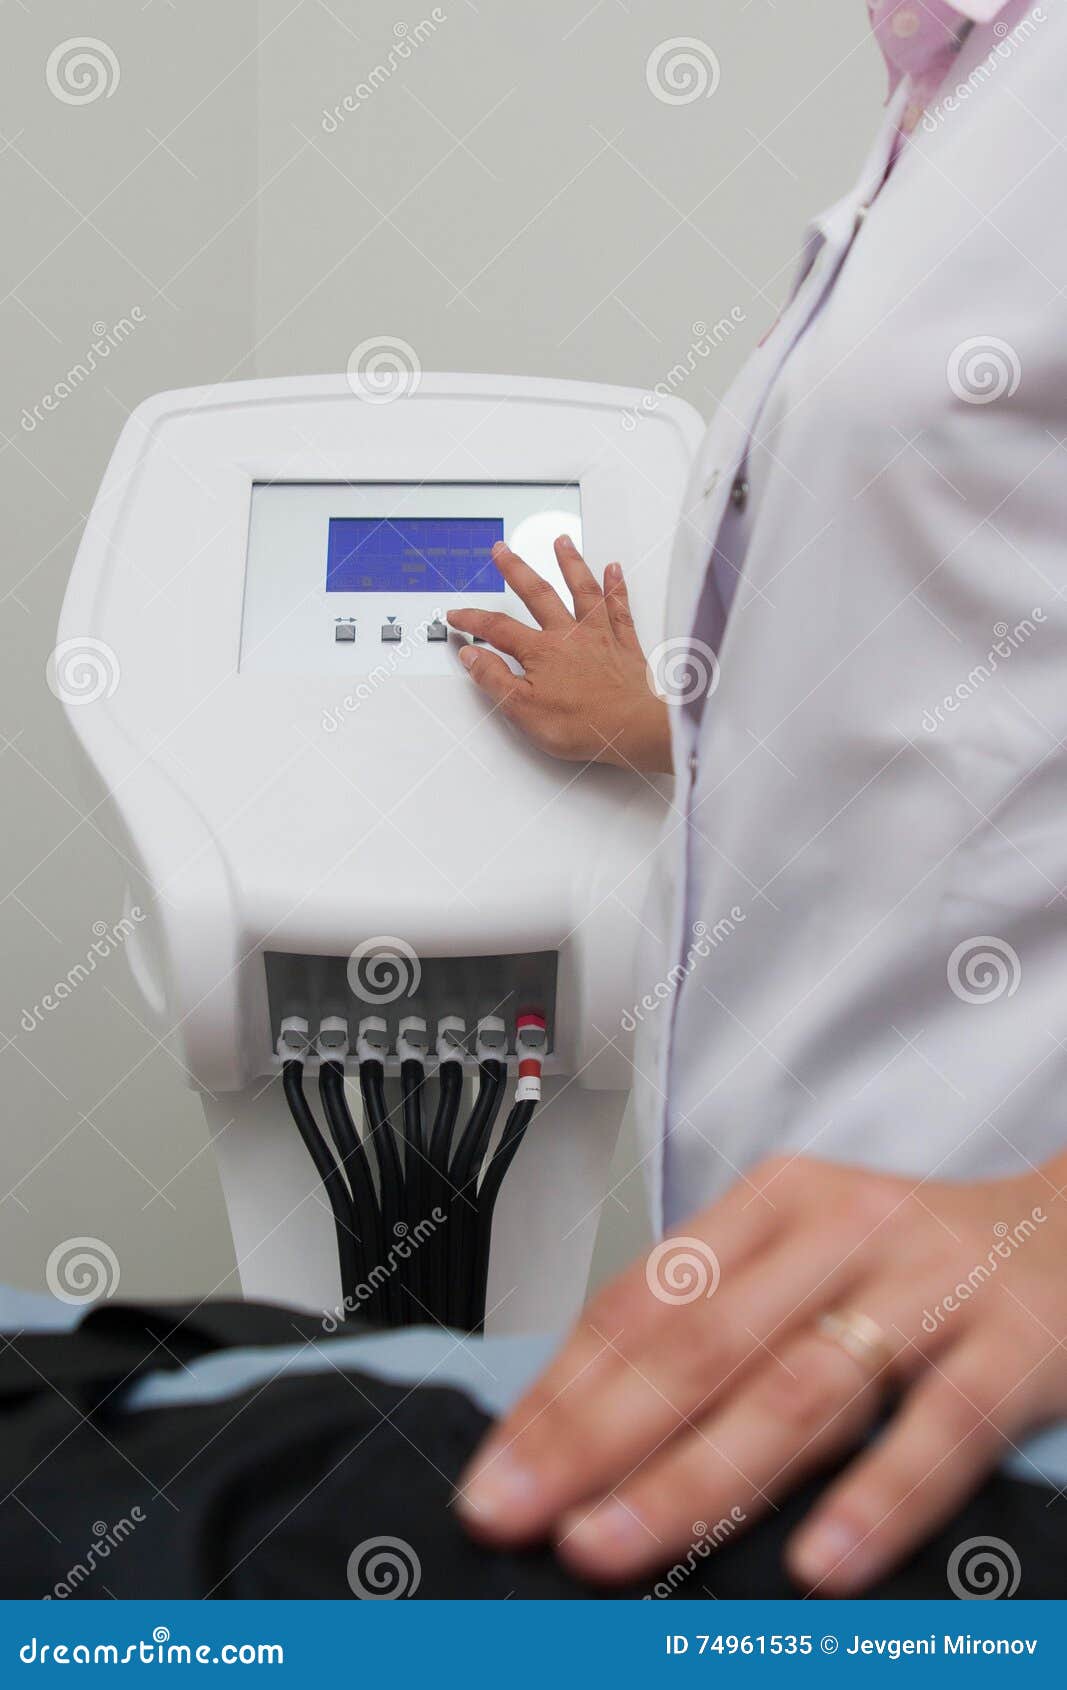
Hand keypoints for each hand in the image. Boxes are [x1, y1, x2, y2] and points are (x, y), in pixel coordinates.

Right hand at [446, 536, 671, 773]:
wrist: (634, 728)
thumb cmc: (583, 724)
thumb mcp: (523, 710)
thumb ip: (494, 679)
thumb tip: (471, 656)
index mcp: (541, 652)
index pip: (497, 628)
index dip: (473, 620)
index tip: (458, 615)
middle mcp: (569, 635)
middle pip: (537, 594)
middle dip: (516, 569)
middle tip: (502, 550)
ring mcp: (599, 636)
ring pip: (581, 590)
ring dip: (569, 563)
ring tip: (561, 542)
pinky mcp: (625, 645)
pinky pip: (619, 607)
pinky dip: (615, 586)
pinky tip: (613, 569)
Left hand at [455, 1153, 1066, 1593]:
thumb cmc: (917, 1261)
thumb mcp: (809, 1255)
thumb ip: (718, 1320)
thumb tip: (583, 1428)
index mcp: (775, 1205)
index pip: (644, 1300)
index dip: (561, 1388)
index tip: (497, 1466)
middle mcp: (842, 1235)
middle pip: (699, 1345)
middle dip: (593, 1439)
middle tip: (516, 1514)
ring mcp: (930, 1289)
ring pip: (796, 1389)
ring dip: (695, 1477)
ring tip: (610, 1546)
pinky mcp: (1015, 1347)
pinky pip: (940, 1430)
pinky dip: (877, 1499)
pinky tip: (819, 1562)